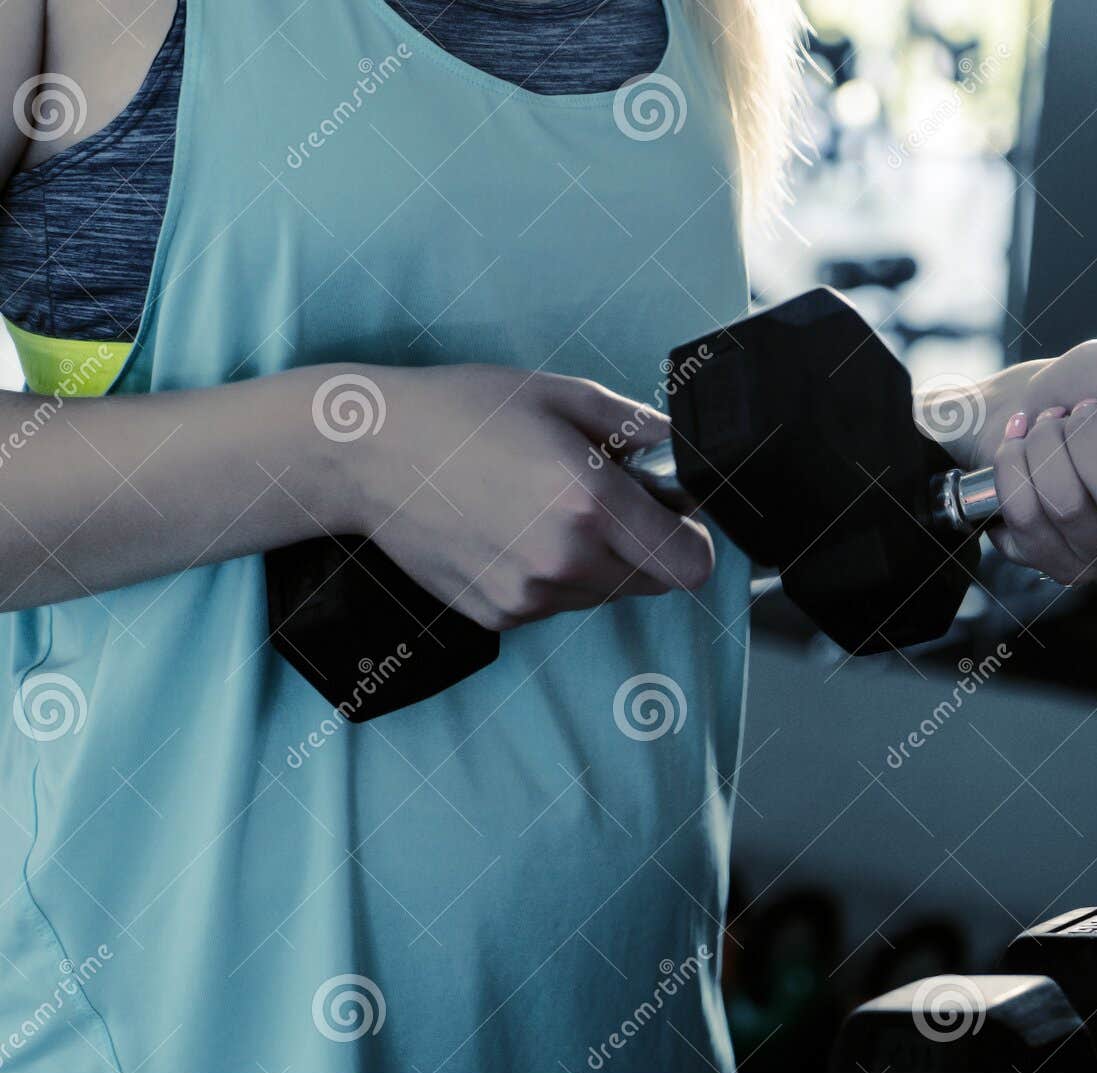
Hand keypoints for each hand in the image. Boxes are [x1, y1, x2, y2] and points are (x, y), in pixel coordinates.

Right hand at [339, 365, 713, 630]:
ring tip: (545, 507)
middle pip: (654, 581)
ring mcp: (529, 595)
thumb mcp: (564, 395)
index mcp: (590, 503)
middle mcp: (565, 560)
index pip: (692, 564)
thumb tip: (683, 454)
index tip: (671, 513)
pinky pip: (558, 602)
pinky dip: (553, 574)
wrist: (367, 454)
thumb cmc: (461, 413)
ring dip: (598, 559)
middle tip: (601, 497)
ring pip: (605, 593)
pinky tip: (513, 529)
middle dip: (645, 543)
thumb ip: (640, 429)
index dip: (692, 537)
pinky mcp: (500, 615)